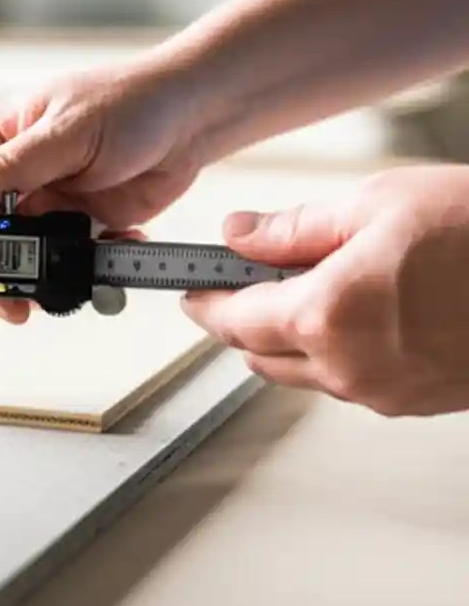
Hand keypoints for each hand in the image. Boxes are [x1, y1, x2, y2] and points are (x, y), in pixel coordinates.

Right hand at [0, 56, 211, 323]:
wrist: (193, 117)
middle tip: (10, 296)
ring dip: (36, 278)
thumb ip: (8, 171)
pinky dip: (80, 272)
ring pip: (19, 257)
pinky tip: (103, 259)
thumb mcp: (63, 133)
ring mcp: (45, 203)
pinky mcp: (77, 225)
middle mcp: (13, 175)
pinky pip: (64, 262)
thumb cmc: (130, 100)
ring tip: (54, 291)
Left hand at [182, 165, 468, 416]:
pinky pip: (347, 381)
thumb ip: (293, 228)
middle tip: (243, 279)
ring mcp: (383, 392)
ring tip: (307, 286)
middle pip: (257, 353)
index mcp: (327, 314)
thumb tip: (239, 234)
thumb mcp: (378, 204)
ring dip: (286, 337)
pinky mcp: (415, 402)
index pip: (231, 319)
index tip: (190, 287)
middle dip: (240, 318)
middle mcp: (348, 366)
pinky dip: (331, 351)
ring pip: (300, 372)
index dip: (203, 300)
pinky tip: (356, 310)